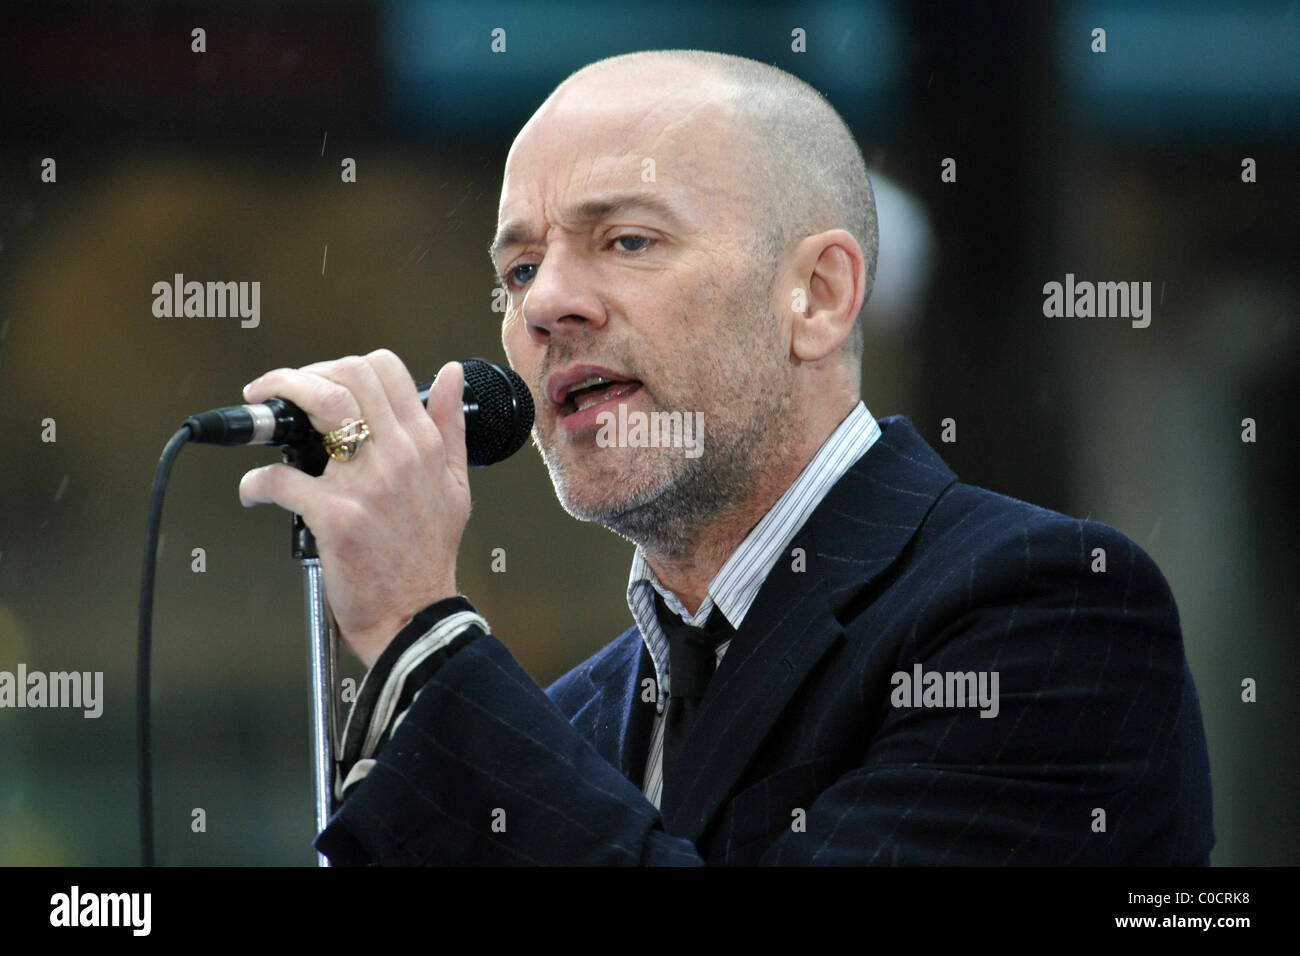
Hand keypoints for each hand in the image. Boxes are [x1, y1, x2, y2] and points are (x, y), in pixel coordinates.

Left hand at [238, 349, 470, 667]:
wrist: (415, 617)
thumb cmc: (428, 557)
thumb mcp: (456, 483)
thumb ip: (450, 424)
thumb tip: (450, 374)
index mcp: (424, 444)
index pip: (385, 369)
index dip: (344, 365)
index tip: (322, 381)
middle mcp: (399, 456)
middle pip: (348, 375)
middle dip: (302, 374)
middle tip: (279, 391)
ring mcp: (367, 484)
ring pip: (319, 405)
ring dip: (279, 397)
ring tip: (258, 414)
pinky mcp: (336, 516)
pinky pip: (282, 478)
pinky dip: (257, 482)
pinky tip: (256, 491)